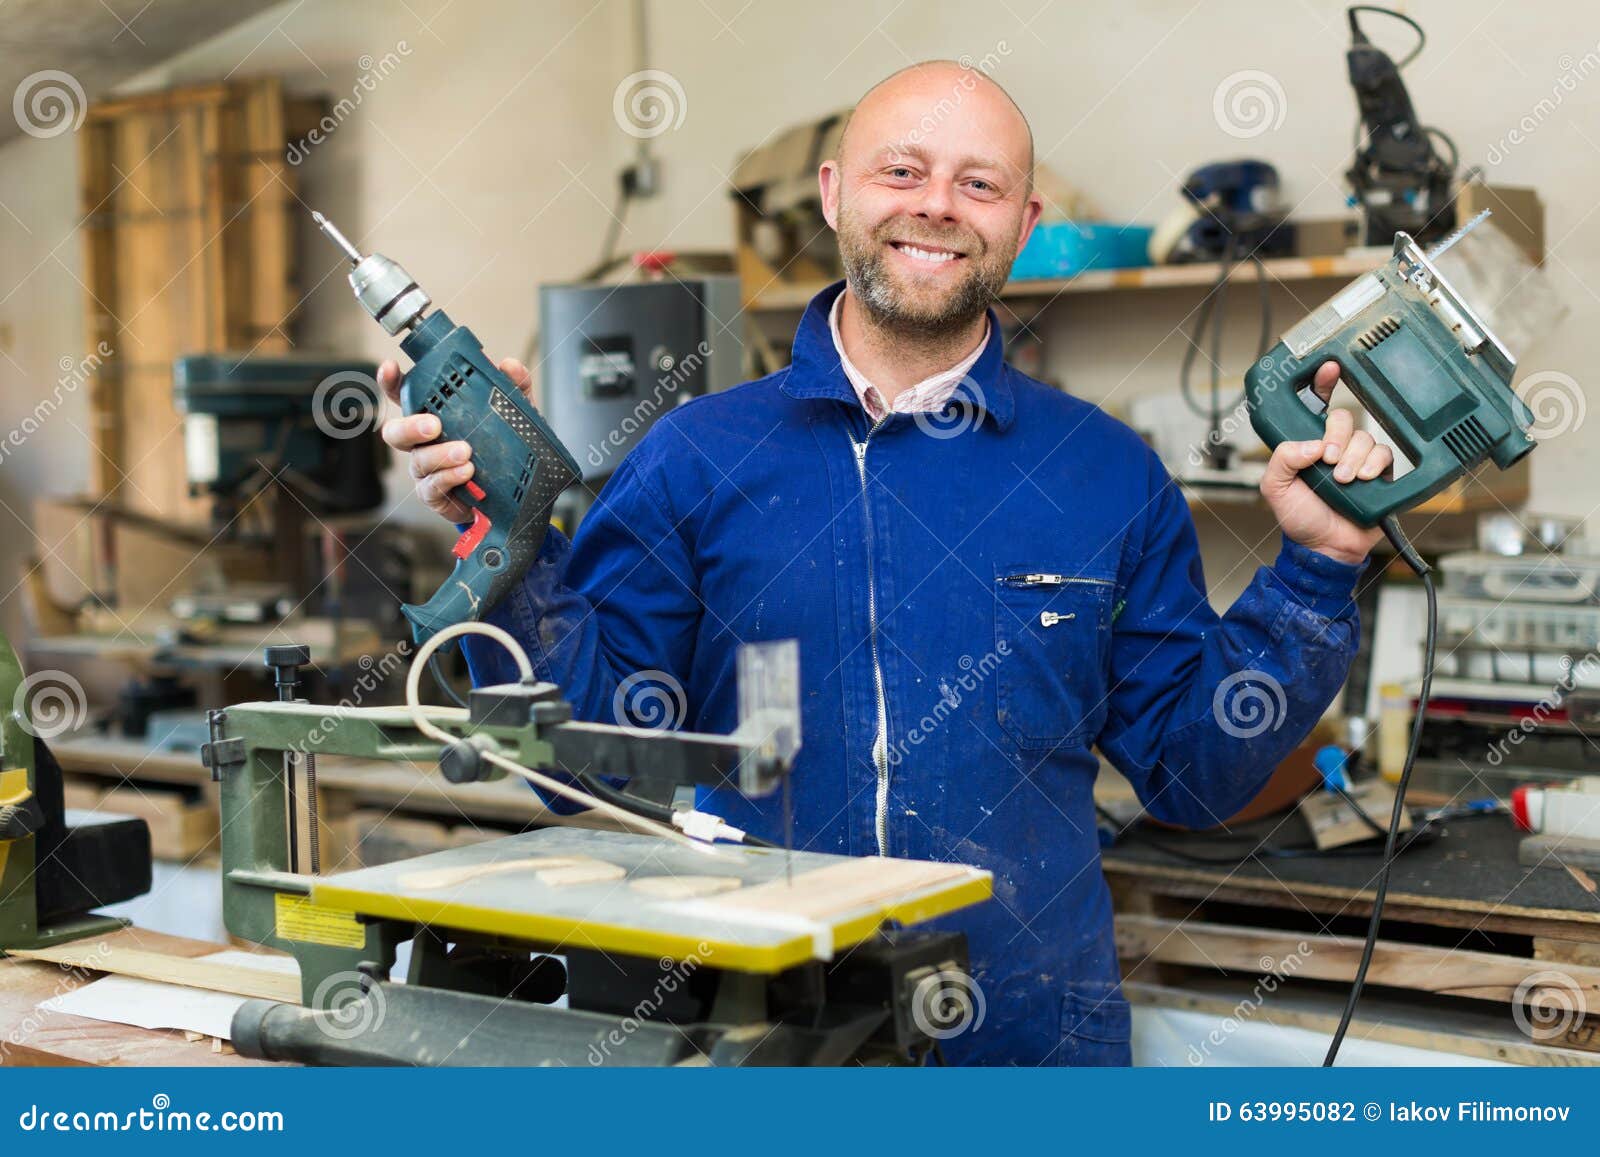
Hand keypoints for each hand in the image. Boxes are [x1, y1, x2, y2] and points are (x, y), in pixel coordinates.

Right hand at [379, 356, 536, 522]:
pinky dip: (449, 477)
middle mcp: (422, 442)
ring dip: (439, 455)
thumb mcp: (512, 414)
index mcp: (432, 415)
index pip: (403, 396)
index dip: (391, 382)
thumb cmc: (500, 447)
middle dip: (410, 427)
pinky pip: (434, 487)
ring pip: (418, 461)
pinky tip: (466, 472)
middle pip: (396, 432)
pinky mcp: (436, 494)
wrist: (511, 490)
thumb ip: (511, 388)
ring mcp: (426, 469)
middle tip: (434, 425)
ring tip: (464, 452)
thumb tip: (509, 366)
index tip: (391, 368)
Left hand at [1260, 361, 1393, 565]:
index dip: (1323, 384)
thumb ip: (1282, 459)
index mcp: (1309, 445)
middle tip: (1329, 460)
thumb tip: (1312, 443)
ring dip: (1353, 458)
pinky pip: (1385, 454)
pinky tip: (1365, 478)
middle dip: (1337, 436)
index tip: (1329, 366)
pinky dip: (1374, 464)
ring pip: (1365, 437)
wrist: (1325, 548)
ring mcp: (1358, 459)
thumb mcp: (1275, 488)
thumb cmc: (1299, 518)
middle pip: (1344, 419)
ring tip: (1343, 480)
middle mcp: (1335, 447)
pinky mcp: (1380, 474)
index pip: (1316, 407)